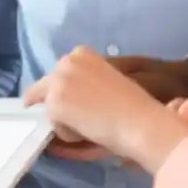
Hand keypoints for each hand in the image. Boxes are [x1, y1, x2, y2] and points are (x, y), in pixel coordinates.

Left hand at [25, 47, 187, 172]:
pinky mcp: (54, 103)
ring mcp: (58, 81)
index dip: (66, 91)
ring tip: (92, 124)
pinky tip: (88, 131)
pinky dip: (68, 134)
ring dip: (66, 120)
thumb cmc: (133, 106)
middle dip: (57, 104)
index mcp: (81, 53)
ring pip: (50, 108)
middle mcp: (65, 61)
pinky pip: (54, 125)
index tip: (79, 103)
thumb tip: (65, 99)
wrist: (141, 122)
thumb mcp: (106, 81)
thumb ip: (85, 82)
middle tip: (84, 118)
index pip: (59, 74)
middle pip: (46, 88)